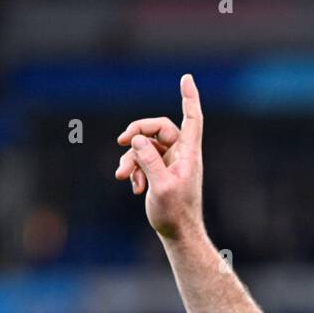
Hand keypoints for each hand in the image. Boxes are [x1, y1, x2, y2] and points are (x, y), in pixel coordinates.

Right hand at [115, 73, 204, 238]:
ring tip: (123, 177)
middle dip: (138, 132)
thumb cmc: (174, 213)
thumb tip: (138, 140)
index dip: (189, 98)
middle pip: (158, 128)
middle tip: (122, 140)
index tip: (186, 78)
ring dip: (131, 159)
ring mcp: (170, 163)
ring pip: (145, 146)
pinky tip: (133, 187)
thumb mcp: (160, 187)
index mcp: (189, 154)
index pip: (192, 119)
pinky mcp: (160, 172)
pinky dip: (134, 170)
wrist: (177, 234)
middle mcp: (181, 155)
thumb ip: (149, 162)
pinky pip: (142, 160)